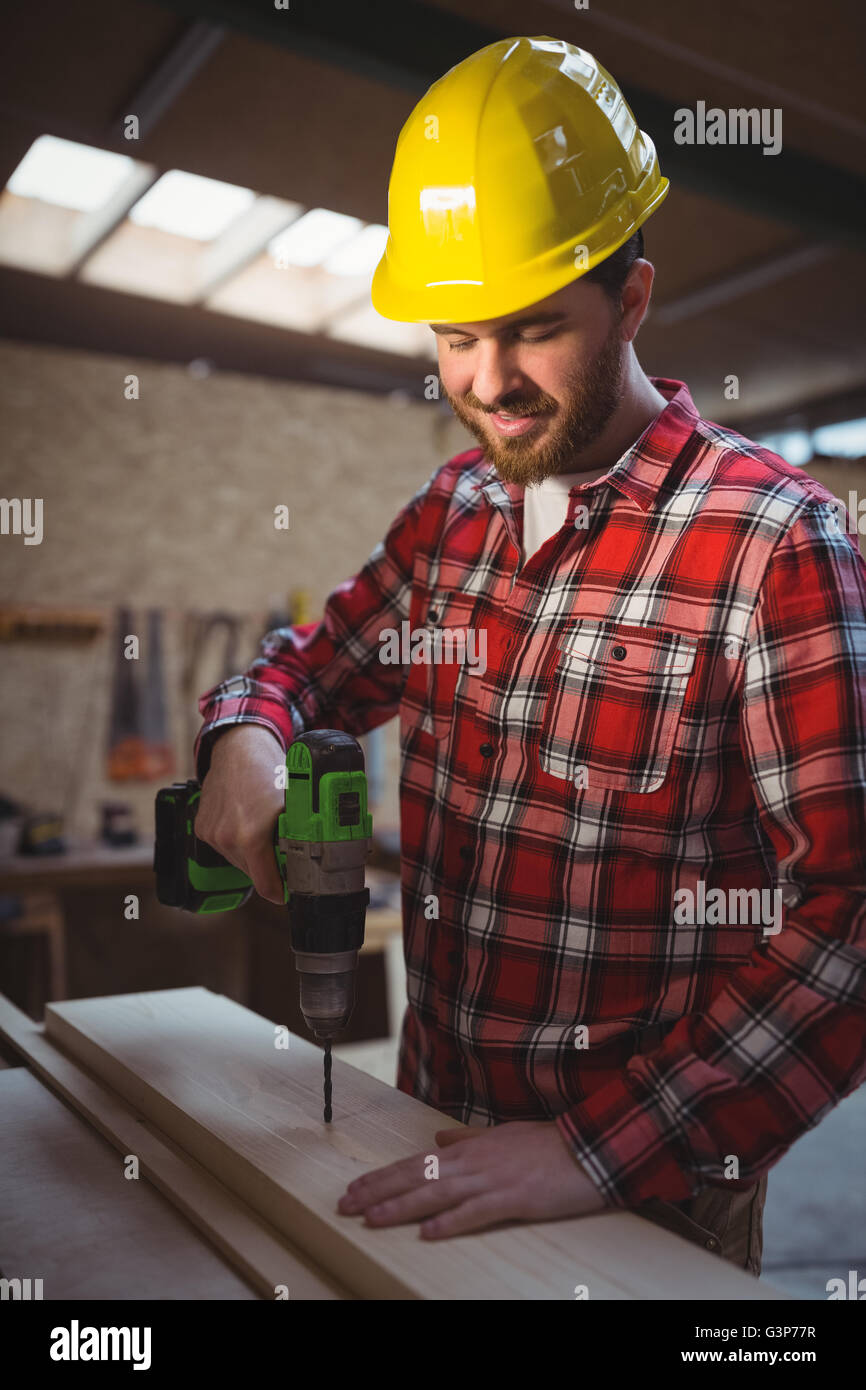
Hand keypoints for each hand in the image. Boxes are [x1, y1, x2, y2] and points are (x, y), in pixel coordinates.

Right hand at [195, 725, 285, 903]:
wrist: (239, 748)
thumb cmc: (270, 773)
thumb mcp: (294, 806)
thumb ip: (301, 836)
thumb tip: (316, 860)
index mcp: (251, 838)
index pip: (266, 886)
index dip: (280, 890)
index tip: (289, 889)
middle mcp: (227, 839)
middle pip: (252, 874)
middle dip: (268, 867)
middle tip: (281, 851)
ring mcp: (211, 834)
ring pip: (237, 860)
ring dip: (251, 853)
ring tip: (261, 829)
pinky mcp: (202, 828)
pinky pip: (223, 847)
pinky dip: (235, 841)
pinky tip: (245, 820)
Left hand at [337, 1120, 607, 1238]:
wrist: (588, 1147)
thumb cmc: (546, 1143)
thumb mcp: (501, 1134)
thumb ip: (467, 1138)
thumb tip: (438, 1136)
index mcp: (469, 1149)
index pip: (415, 1162)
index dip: (383, 1176)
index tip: (354, 1188)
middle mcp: (473, 1162)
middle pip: (416, 1176)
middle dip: (379, 1190)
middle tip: (346, 1204)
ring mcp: (492, 1180)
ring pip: (437, 1194)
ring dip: (402, 1206)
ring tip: (372, 1218)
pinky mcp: (514, 1199)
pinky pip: (476, 1213)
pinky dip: (451, 1223)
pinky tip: (428, 1234)